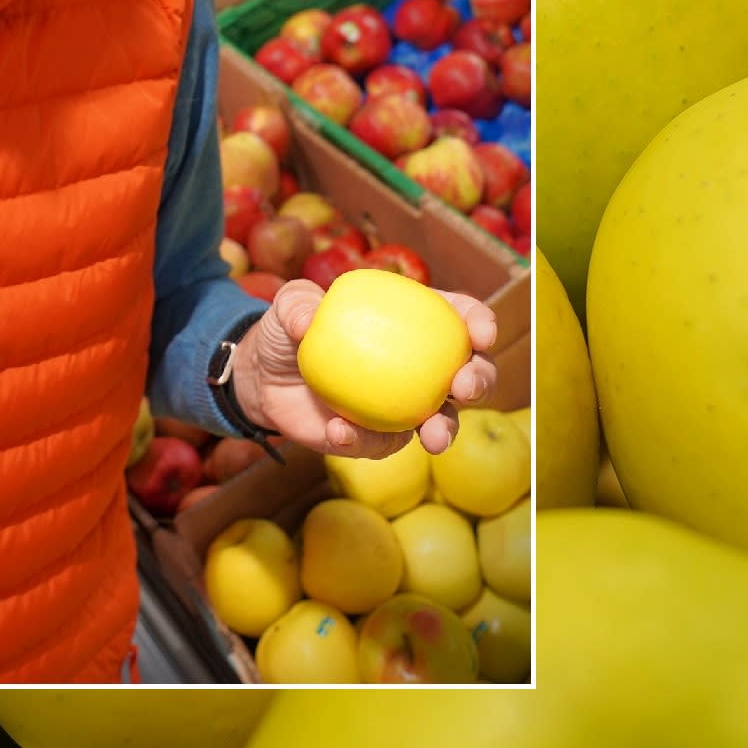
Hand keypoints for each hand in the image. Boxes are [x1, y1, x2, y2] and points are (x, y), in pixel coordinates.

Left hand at [232, 280, 496, 458]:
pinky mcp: (375, 438)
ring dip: (445, 429)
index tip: (481, 333)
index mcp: (416, 323)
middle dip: (481, 381)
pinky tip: (339, 429)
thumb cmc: (291, 329)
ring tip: (432, 435)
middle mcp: (421, 368)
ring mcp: (403, 407)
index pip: (460, 319)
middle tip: (464, 386)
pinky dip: (362, 438)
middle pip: (469, 375)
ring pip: (440, 421)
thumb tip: (307, 321)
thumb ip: (298, 304)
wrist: (265, 376)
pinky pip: (380, 443)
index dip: (480, 323)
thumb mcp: (291, 305)